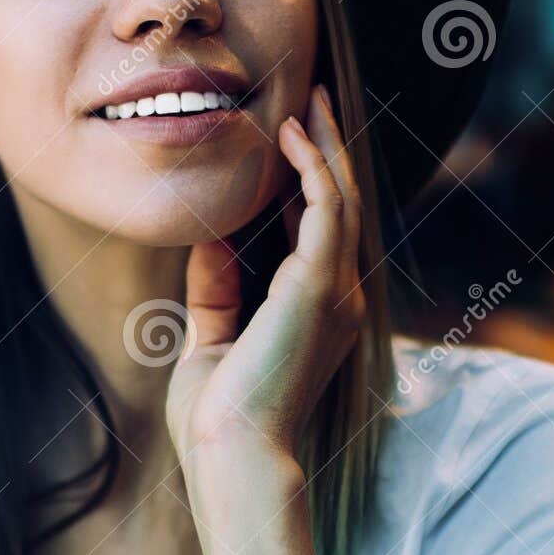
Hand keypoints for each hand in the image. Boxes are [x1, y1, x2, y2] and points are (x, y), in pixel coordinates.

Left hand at [165, 82, 364, 461]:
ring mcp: (337, 292)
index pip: (319, 231)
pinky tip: (291, 136)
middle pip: (341, 205)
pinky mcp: (322, 286)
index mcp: (318, 313)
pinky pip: (328, 209)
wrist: (232, 455)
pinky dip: (312, 168)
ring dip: (326, 145)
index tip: (291, 138)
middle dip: (328, 149)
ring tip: (310, 100)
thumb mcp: (211, 338)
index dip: (309, 180)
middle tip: (316, 98)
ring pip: (342, 198)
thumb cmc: (220, 416)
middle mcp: (339, 298)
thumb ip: (216, 289)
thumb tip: (211, 237)